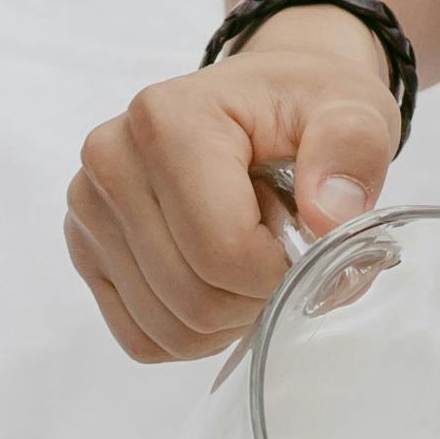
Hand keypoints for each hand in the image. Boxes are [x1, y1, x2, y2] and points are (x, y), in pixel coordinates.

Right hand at [65, 4, 400, 360]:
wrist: (262, 101)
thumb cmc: (302, 107)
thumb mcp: (351, 110)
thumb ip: (352, 152)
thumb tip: (330, 216)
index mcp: (166, 119)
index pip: (224, 252)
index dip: (280, 272)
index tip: (304, 242)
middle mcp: (110, 161)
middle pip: (193, 298)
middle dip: (255, 297)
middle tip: (280, 253)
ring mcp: (89, 210)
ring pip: (168, 328)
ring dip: (227, 318)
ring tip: (249, 260)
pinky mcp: (87, 251)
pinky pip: (142, 337)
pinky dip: (191, 332)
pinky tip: (217, 285)